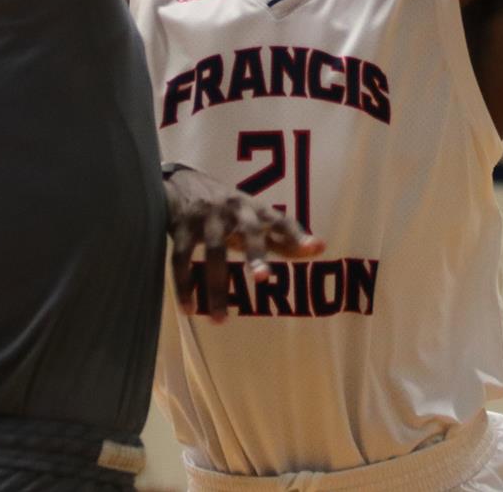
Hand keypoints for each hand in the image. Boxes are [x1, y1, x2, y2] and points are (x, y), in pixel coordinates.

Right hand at [164, 166, 324, 321]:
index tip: (317, 248)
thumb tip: (321, 248)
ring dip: (216, 287)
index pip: (282, 220)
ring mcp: (207, 214)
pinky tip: (189, 308)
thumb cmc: (228, 210)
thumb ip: (282, 238)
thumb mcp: (254, 219)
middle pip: (248, 230)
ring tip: (220, 320)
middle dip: (255, 253)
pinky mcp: (181, 224)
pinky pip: (181, 257)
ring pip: (214, 250)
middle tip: (262, 279)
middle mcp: (234, 208)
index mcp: (256, 208)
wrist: (181, 183)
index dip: (298, 234)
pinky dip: (185, 285)